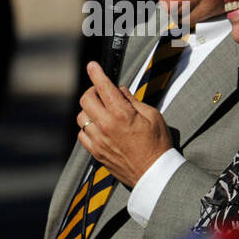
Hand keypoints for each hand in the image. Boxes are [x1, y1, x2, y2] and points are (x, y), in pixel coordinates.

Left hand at [77, 60, 172, 187]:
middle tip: (101, 92)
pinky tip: (98, 127)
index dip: (96, 73)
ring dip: (89, 110)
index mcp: (121, 114)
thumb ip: (133, 101)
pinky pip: (82, 134)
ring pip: (81, 117)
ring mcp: (98, 140)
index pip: (103, 87)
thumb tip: (120, 90)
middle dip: (92, 91)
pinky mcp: (96, 153)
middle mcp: (105, 125)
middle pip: (85, 99)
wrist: (154, 173)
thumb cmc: (158, 144)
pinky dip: (86, 127)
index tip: (92, 65)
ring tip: (101, 111)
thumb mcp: (152, 116)